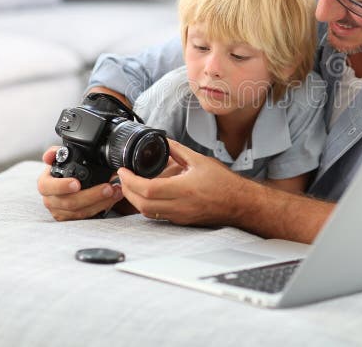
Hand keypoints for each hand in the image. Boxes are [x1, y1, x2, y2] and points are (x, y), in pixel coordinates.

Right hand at [37, 146, 124, 220]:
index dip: (62, 186)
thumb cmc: (64, 172)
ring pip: (81, 211)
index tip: (77, 184)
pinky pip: (88, 216)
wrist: (67, 184)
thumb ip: (56, 153)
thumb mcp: (59, 160)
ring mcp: (60, 212)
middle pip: (70, 202)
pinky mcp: (72, 219)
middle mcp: (51, 200)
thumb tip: (50, 154)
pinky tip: (113, 198)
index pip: (48, 187)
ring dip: (101, 201)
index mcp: (45, 184)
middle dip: (92, 195)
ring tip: (115, 191)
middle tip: (108, 187)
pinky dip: (102, 207)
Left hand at [117, 139, 248, 225]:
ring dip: (135, 200)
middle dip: (127, 191)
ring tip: (131, 186)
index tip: (123, 171)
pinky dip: (147, 206)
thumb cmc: (224, 183)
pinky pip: (157, 216)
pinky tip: (147, 195)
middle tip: (123, 178)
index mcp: (184, 189)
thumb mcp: (199, 160)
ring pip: (148, 213)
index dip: (131, 180)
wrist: (238, 202)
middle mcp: (180, 205)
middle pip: (143, 204)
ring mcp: (180, 215)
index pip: (149, 189)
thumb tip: (163, 141)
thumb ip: (178, 151)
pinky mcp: (181, 220)